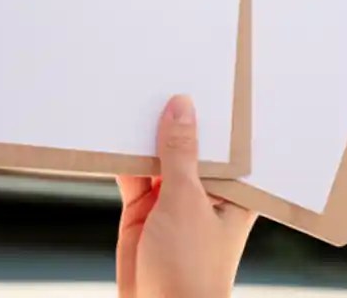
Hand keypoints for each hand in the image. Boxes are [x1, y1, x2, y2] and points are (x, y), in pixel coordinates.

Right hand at [116, 95, 256, 297]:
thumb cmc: (192, 272)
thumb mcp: (186, 202)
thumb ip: (180, 153)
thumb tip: (182, 107)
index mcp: (233, 193)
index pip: (225, 144)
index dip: (213, 113)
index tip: (202, 74)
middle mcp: (204, 195)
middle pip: (188, 148)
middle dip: (175, 120)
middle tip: (160, 76)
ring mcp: (172, 204)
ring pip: (158, 160)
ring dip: (145, 137)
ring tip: (133, 96)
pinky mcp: (143, 214)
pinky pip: (132, 178)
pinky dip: (123, 161)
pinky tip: (113, 136)